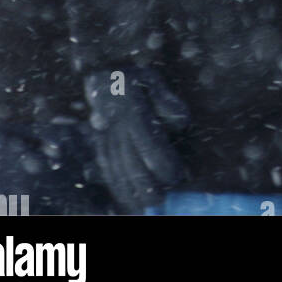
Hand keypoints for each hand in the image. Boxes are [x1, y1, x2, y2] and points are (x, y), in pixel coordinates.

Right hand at [84, 67, 189, 212]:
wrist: (98, 77)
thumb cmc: (131, 78)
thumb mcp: (150, 79)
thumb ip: (167, 100)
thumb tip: (183, 122)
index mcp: (132, 112)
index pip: (149, 144)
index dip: (163, 163)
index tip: (177, 174)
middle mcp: (117, 129)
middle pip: (132, 165)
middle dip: (149, 186)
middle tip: (164, 197)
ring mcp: (106, 140)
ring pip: (118, 173)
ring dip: (134, 192)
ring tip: (150, 205)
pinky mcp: (99, 147)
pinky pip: (106, 172)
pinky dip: (118, 189)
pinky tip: (129, 201)